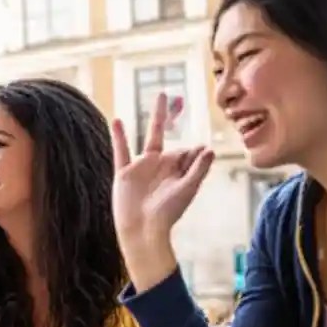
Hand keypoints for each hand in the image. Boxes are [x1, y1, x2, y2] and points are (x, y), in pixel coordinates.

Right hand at [111, 94, 213, 290]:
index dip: (195, 151)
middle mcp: (159, 166)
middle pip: (168, 140)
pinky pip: (121, 150)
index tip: (201, 152)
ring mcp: (141, 167)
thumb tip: (209, 149)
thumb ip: (197, 169)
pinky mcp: (124, 172)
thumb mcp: (186, 189)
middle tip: (174, 96)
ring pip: (147, 137)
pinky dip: (119, 136)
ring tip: (156, 98)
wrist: (142, 230)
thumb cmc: (167, 214)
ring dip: (152, 118)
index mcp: (176, 171)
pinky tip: (118, 120)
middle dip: (168, 119)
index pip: (189, 152)